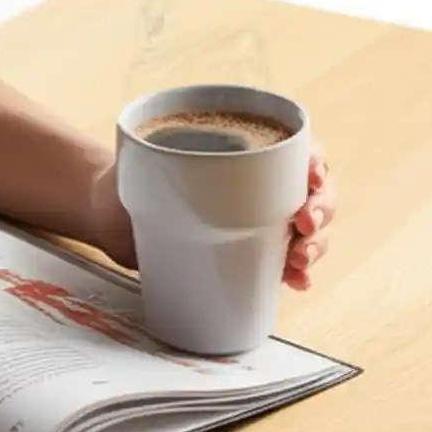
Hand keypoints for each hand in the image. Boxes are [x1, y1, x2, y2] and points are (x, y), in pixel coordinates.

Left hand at [89, 144, 337, 289]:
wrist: (111, 216)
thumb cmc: (130, 179)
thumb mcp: (139, 162)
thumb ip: (147, 158)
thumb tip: (145, 159)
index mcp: (249, 151)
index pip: (300, 149)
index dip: (316, 162)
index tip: (312, 177)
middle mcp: (263, 185)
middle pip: (314, 192)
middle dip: (320, 210)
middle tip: (304, 225)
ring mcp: (259, 221)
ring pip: (307, 231)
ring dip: (314, 246)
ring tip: (299, 263)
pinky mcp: (246, 254)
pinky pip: (283, 263)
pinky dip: (297, 273)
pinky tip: (297, 282)